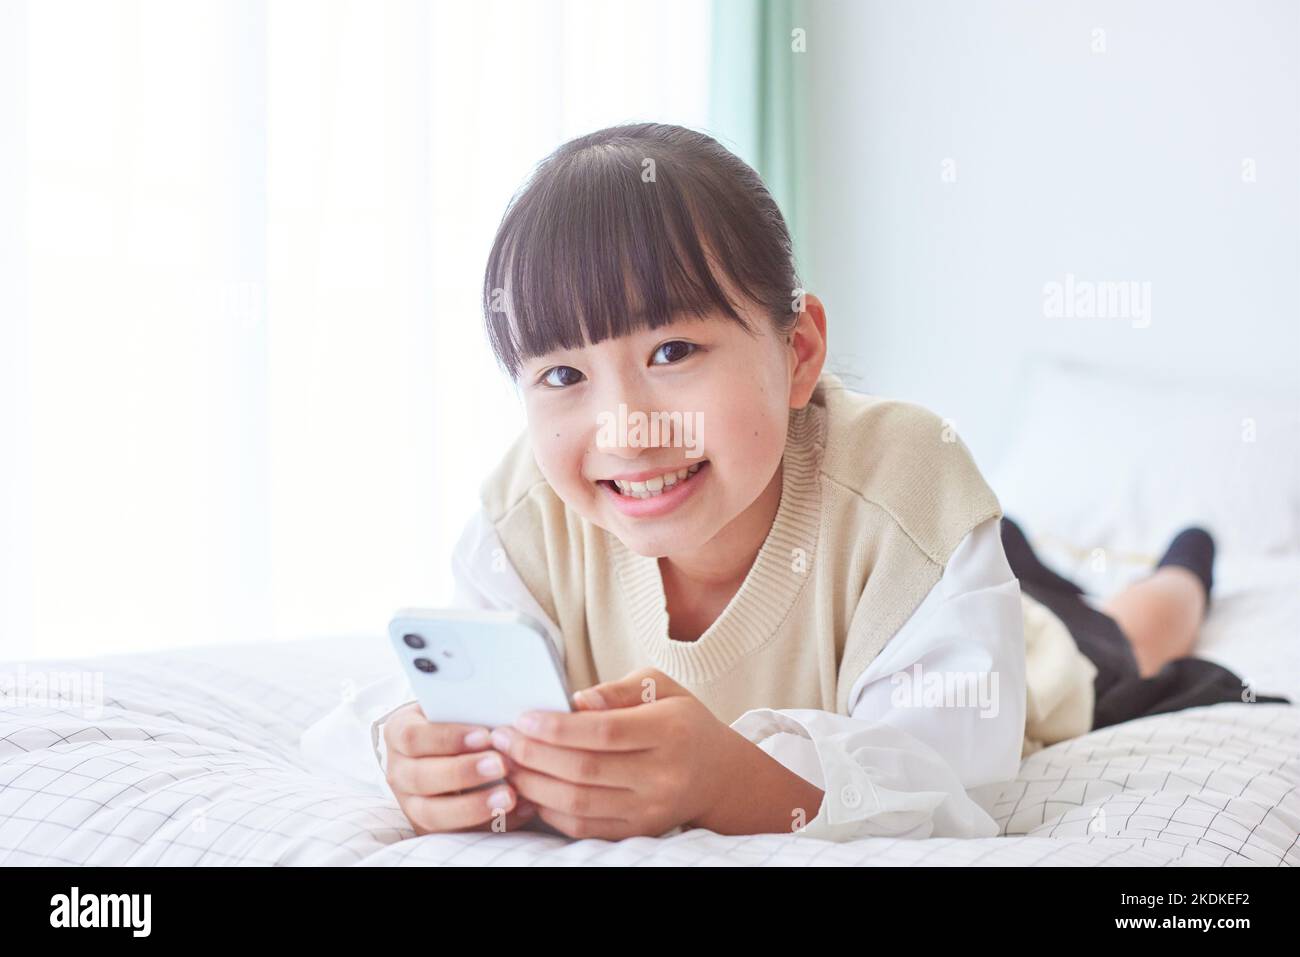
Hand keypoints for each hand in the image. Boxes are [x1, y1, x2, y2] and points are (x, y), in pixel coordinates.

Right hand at [383, 702, 537, 834]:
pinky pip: (455, 833)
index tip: (485, 736)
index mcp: (399, 733)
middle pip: (421, 777)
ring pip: (432, 813)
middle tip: (500, 765)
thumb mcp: (455, 706)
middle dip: (463, 773)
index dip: (448, 738)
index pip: (413, 737)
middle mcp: (399, 771)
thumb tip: (503, 718)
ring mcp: (410, 802)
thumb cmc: (455, 718)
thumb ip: (470, 710)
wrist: (445, 744)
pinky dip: (489, 824)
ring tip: (509, 796)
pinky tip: (519, 810)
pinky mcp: (429, 827)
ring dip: (472, 806)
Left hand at [487, 667, 754, 839]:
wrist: (719, 775)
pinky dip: (550, 811)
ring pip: (579, 803)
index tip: (522, 718)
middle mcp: (662, 776)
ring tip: (508, 763)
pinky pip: (584, 828)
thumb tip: (575, 701)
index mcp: (669, 732)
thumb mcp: (660, 688)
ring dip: (534, 784)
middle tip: (501, 738)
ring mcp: (650, 810)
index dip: (557, 727)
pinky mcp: (638, 831)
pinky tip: (530, 789)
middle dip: (533, 754)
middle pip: (585, 770)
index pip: (604, 732)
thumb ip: (617, 690)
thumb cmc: (682, 721)